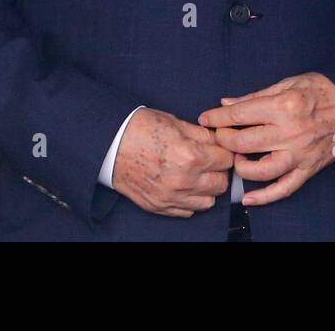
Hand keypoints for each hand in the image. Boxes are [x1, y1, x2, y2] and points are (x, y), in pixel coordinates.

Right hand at [112, 107, 232, 216]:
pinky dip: (190, 200)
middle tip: (210, 160)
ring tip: (197, 174)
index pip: (226, 159)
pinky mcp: (160, 206)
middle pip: (221, 183)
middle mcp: (183, 180)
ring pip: (208, 202)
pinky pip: (188, 212)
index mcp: (190, 155)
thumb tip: (220, 140)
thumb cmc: (139, 128)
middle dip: (219, 170)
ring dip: (207, 188)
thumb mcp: (175, 122)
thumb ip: (202, 134)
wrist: (108, 144)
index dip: (225, 150)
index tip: (220, 148)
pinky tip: (184, 185)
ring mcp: (171, 197)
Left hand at [198, 72, 334, 206]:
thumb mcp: (288, 82)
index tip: (205, 118)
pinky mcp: (308, 168)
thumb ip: (255, 96)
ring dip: (240, 166)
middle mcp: (290, 133)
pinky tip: (248, 197)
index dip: (217, 117)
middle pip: (244, 142)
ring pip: (261, 170)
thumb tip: (227, 103)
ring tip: (234, 158)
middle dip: (224, 140)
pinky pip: (284, 188)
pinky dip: (265, 197)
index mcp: (284, 106)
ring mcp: (299, 154)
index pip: (240, 115)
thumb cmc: (322, 90)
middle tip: (219, 136)